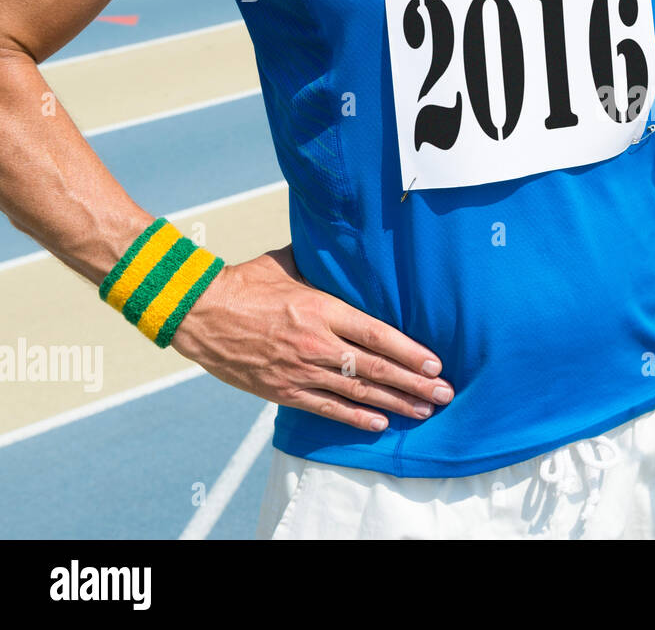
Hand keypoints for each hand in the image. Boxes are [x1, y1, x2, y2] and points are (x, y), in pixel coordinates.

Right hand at [170, 245, 452, 430]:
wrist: (197, 312)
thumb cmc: (246, 282)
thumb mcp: (290, 263)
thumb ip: (325, 261)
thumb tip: (351, 244)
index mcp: (322, 308)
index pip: (377, 335)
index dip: (410, 352)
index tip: (436, 363)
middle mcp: (315, 342)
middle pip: (376, 369)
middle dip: (414, 383)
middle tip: (444, 393)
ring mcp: (299, 369)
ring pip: (357, 393)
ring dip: (395, 403)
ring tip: (425, 410)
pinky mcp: (282, 390)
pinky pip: (326, 409)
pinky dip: (356, 418)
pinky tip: (381, 424)